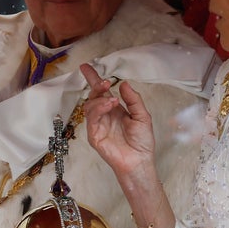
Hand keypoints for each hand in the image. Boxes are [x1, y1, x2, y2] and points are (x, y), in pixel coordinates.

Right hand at [80, 62, 155, 176]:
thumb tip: (124, 84)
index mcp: (114, 109)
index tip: (86, 67)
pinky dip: (99, 109)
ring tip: (113, 100)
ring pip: (90, 105)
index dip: (93, 79)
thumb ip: (133, 99)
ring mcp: (98, 125)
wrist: (139, 160)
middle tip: (105, 81)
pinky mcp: (94, 135)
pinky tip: (110, 106)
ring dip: (100, 99)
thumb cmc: (142, 141)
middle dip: (96, 85)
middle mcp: (104, 115)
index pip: (101, 91)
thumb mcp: (142, 116)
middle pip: (93, 96)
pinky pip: (91, 119)